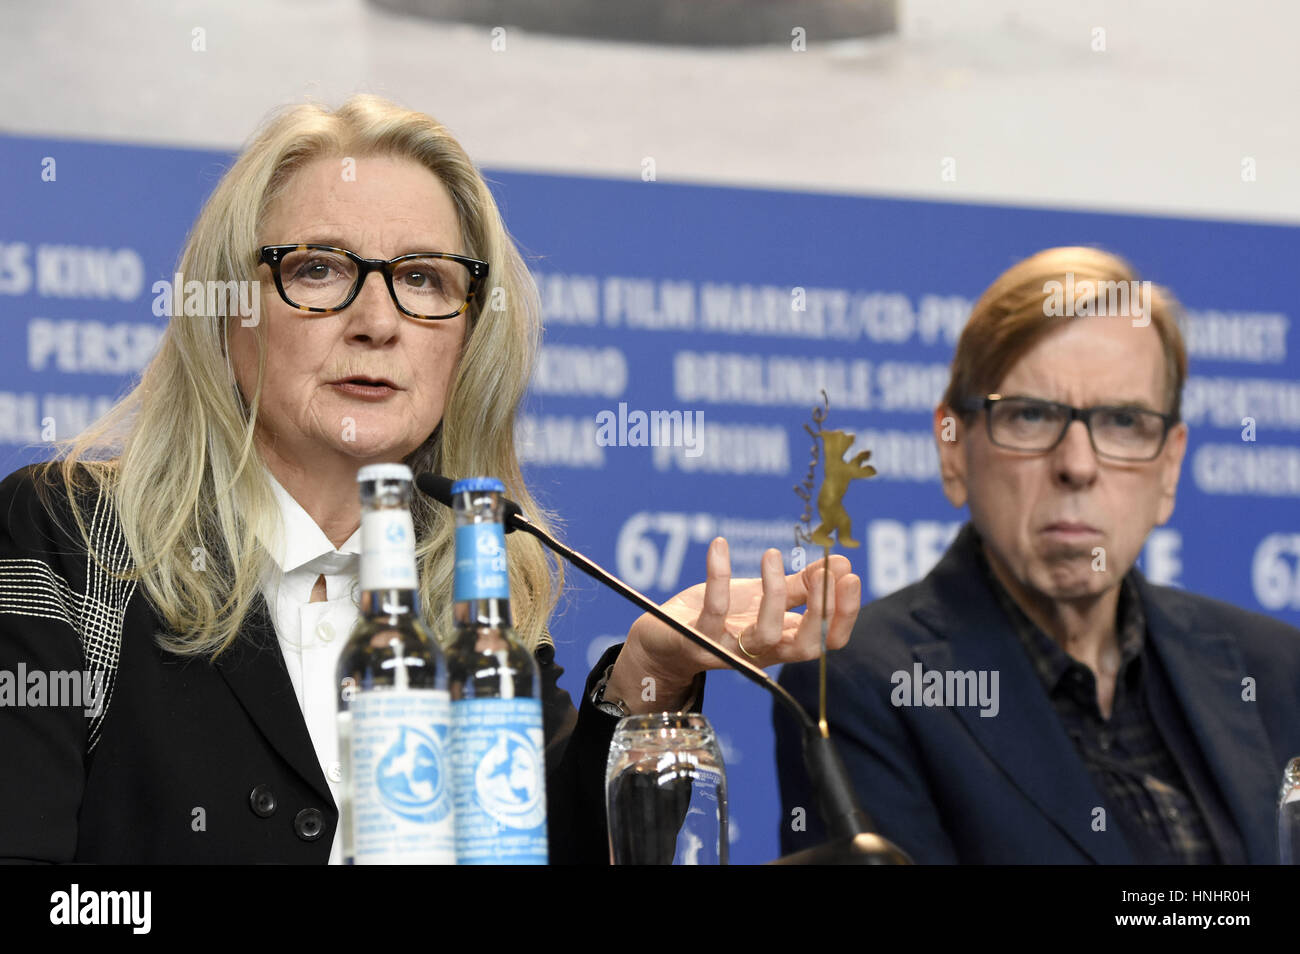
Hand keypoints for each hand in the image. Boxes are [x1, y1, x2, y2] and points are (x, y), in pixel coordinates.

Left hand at [606, 537, 860, 710]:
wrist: (662, 639)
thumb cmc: (718, 617)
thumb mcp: (761, 598)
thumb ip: (798, 586)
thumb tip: (839, 564)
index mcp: (782, 640)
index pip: (826, 640)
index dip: (843, 613)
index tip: (850, 575)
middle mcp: (760, 651)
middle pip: (806, 646)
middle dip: (823, 609)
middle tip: (828, 572)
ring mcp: (729, 649)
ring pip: (765, 633)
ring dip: (775, 591)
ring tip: (771, 553)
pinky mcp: (696, 640)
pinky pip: (713, 611)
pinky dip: (718, 575)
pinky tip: (719, 546)